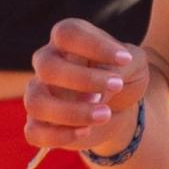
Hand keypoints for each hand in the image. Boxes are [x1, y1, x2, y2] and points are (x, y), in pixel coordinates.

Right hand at [25, 19, 148, 156]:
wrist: (121, 107)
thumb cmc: (123, 76)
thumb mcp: (134, 64)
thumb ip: (118, 68)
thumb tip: (97, 93)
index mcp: (69, 39)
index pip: (67, 33)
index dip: (94, 45)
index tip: (125, 59)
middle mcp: (48, 62)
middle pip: (47, 67)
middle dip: (84, 80)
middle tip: (117, 86)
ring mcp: (39, 93)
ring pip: (36, 102)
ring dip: (72, 112)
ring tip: (105, 114)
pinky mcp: (39, 122)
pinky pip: (34, 132)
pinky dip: (60, 135)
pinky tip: (86, 131)